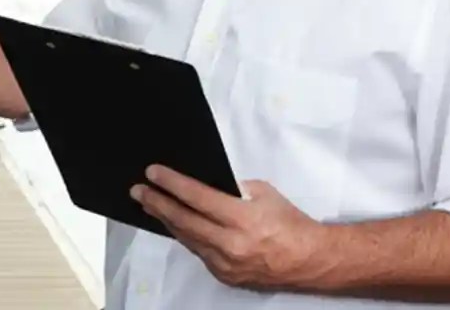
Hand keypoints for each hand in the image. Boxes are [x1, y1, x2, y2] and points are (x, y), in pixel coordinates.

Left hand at [132, 166, 328, 292]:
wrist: (311, 261)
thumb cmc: (290, 222)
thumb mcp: (264, 193)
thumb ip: (234, 188)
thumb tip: (206, 184)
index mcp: (242, 219)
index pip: (197, 197)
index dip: (172, 184)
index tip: (153, 173)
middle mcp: (230, 244)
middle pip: (184, 220)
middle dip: (157, 203)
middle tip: (138, 191)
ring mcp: (226, 264)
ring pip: (187, 238)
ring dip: (166, 220)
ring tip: (149, 204)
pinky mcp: (225, 276)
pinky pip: (199, 252)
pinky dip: (186, 236)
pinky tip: (175, 225)